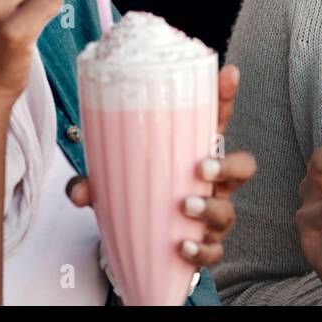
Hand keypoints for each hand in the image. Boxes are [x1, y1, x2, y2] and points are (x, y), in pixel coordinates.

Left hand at [66, 64, 256, 271]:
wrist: (139, 243)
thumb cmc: (135, 195)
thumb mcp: (113, 183)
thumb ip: (94, 182)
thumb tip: (78, 190)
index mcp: (192, 154)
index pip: (215, 121)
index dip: (225, 96)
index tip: (228, 72)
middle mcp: (210, 183)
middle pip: (242, 167)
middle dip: (228, 165)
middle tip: (201, 167)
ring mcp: (212, 215)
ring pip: (229, 211)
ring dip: (210, 209)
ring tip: (185, 207)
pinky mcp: (206, 245)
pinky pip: (215, 249)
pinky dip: (202, 249)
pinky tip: (182, 247)